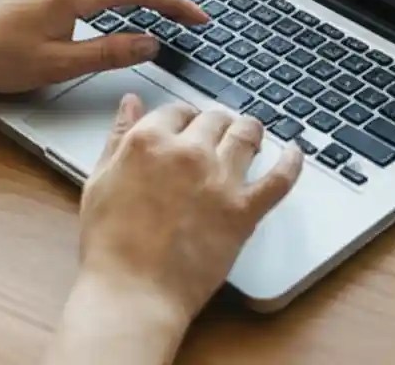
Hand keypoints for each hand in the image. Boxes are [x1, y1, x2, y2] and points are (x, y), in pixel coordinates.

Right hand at [77, 95, 302, 327]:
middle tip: (216, 134)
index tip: (186, 126)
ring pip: (247, 135)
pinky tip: (294, 153)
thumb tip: (131, 102)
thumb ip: (118, 136)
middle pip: (214, 119)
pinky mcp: (244, 210)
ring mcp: (219, 180)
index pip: (177, 110)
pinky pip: (279, 178)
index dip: (183, 117)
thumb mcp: (100, 180)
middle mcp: (188, 152)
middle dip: (215, 124)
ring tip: (250, 136)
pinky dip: (291, 162)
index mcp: (149, 141)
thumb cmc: (110, 245)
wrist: (133, 292)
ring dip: (250, 130)